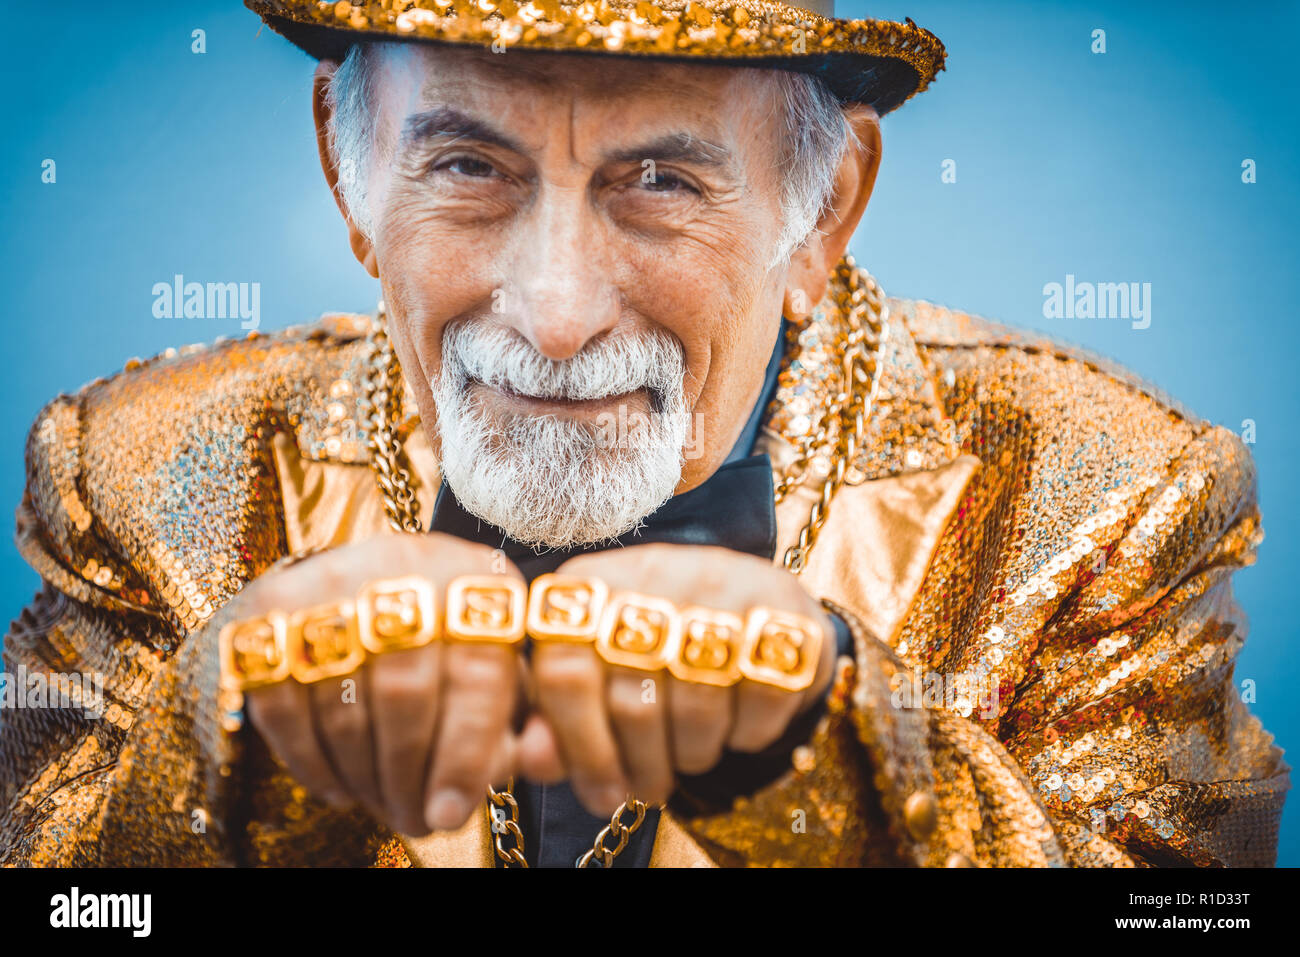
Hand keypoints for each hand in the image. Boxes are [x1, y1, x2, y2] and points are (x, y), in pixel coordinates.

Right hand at [230, 533, 524, 834]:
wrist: (372, 575)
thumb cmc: (453, 640)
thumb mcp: (499, 664)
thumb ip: (520, 718)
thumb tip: (526, 764)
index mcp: (478, 581)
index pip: (475, 674)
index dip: (465, 754)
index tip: (451, 814)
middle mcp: (408, 567)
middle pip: (404, 690)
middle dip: (407, 774)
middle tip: (415, 821)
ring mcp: (335, 578)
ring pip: (342, 700)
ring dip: (362, 774)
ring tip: (382, 807)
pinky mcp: (276, 603)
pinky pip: (282, 699)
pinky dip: (309, 758)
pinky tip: (338, 786)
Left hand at [516, 543, 835, 816]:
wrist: (752, 603)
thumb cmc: (657, 648)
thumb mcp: (598, 672)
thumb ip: (556, 719)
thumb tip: (533, 761)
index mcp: (591, 584)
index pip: (563, 673)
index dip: (579, 748)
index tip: (600, 795)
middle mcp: (652, 571)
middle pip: (631, 700)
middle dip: (640, 765)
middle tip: (649, 788)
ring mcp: (722, 583)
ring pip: (696, 706)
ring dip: (692, 755)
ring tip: (689, 756)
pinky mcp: (782, 608)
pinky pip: (760, 700)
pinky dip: (748, 734)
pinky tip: (737, 728)